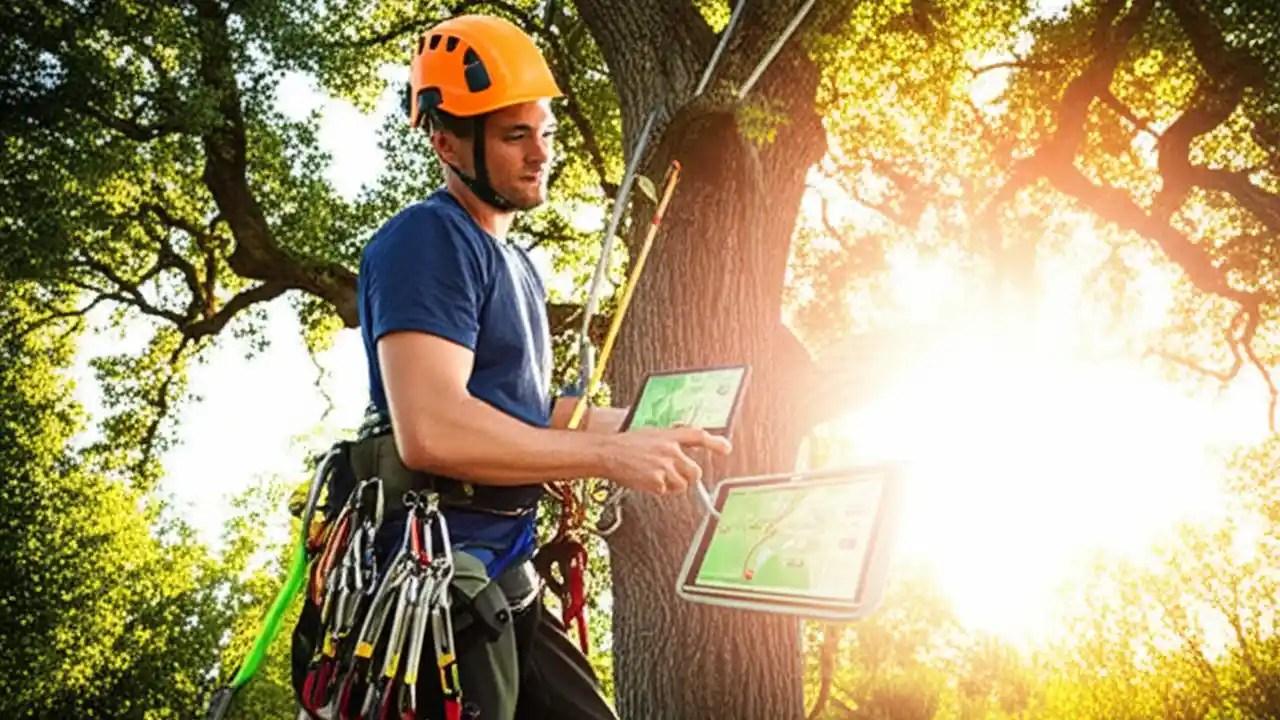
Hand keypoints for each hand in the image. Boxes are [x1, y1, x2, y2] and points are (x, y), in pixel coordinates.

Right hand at [601, 427, 732, 494]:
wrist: (608, 453)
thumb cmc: (626, 444)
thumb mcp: (652, 434)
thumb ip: (671, 441)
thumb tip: (685, 449)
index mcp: (670, 436)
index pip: (699, 437)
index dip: (715, 442)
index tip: (726, 448)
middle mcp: (670, 450)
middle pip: (695, 471)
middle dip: (688, 476)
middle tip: (676, 474)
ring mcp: (665, 467)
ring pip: (682, 484)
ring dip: (673, 484)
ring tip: (657, 476)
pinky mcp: (657, 481)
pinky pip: (667, 491)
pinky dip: (659, 489)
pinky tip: (648, 480)